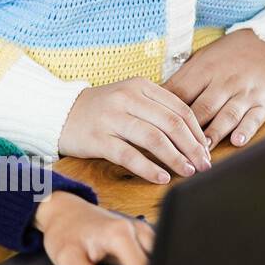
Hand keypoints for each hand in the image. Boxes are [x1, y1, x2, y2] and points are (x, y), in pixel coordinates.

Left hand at [34, 191, 154, 264]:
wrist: (60, 210)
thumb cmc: (63, 232)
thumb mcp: (68, 258)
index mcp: (119, 235)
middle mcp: (133, 229)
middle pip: (157, 263)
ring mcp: (138, 228)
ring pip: (159, 256)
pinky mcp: (138, 231)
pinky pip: (154, 250)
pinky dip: (152, 264)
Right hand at [58, 78, 210, 182]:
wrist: (57, 112)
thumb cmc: (100, 109)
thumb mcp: (129, 98)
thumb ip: (156, 110)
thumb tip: (192, 138)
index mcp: (139, 86)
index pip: (179, 109)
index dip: (198, 132)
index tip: (207, 150)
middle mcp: (126, 98)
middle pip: (171, 124)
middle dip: (193, 148)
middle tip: (205, 164)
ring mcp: (111, 118)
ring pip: (154, 140)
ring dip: (176, 159)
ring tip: (189, 172)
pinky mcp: (97, 138)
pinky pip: (129, 156)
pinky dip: (149, 168)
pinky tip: (162, 178)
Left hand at [162, 29, 264, 150]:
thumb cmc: (223, 57)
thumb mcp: (198, 61)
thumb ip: (180, 81)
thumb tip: (152, 100)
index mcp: (203, 71)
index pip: (181, 93)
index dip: (167, 112)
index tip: (155, 130)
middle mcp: (224, 83)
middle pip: (203, 108)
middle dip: (189, 130)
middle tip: (177, 149)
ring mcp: (244, 94)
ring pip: (227, 115)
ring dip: (214, 133)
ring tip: (202, 151)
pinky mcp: (263, 103)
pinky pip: (255, 118)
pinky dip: (246, 130)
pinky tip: (236, 141)